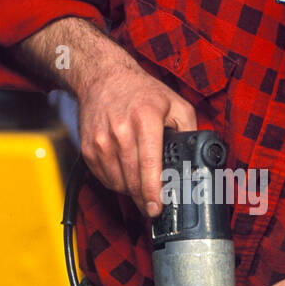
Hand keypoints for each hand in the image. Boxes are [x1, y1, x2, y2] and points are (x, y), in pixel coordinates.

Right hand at [78, 61, 196, 217]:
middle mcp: (120, 131)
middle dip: (145, 198)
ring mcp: (101, 140)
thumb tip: (196, 156)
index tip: (156, 208)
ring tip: (141, 185)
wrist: (103, 77)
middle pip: (133, 179)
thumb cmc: (141, 91)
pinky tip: (126, 173)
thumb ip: (189, 130)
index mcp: (146, 119)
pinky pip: (104, 178)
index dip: (153, 191)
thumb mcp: (176, 104)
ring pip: (118, 183)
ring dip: (131, 191)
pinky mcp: (88, 148)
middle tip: (153, 205)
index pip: (149, 164)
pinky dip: (117, 182)